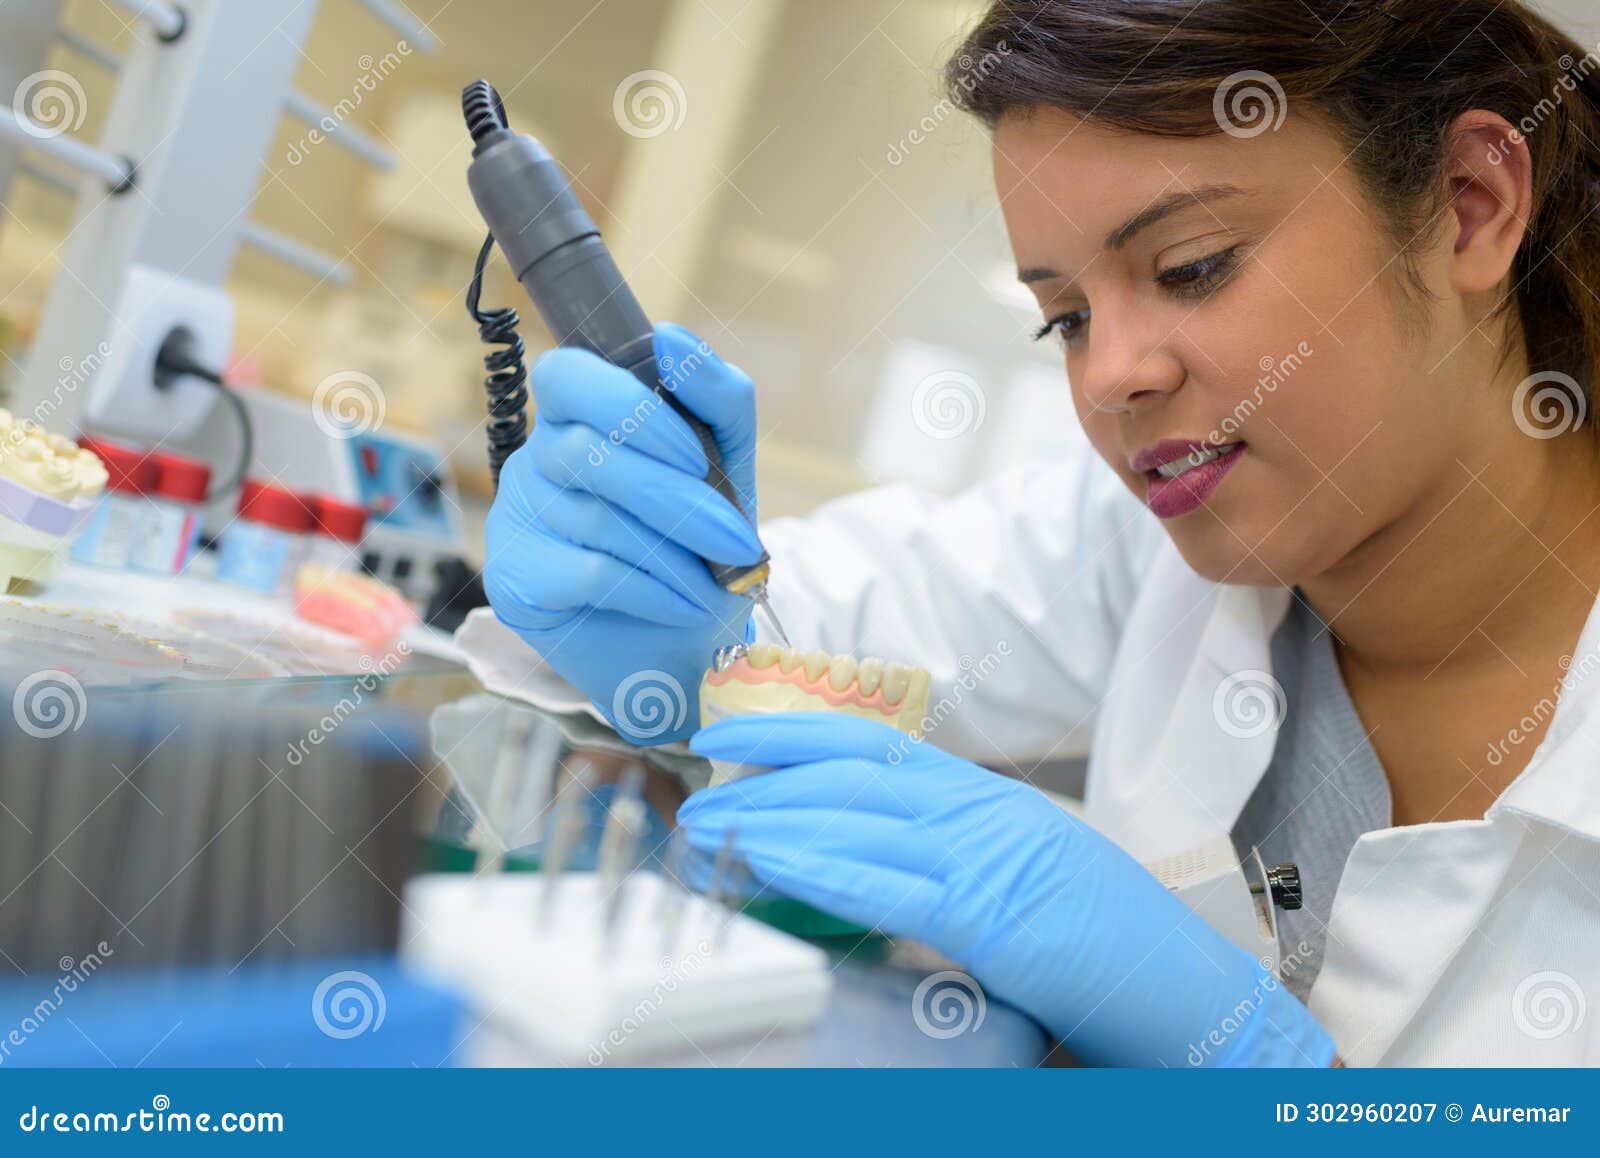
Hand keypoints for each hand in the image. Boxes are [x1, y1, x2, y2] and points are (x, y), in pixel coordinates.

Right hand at [483, 324, 762, 744]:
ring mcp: (516, 519)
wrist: (686, 646)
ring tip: (717, 583)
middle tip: (736, 540)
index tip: (693, 456)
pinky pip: (587, 571)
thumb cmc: (698, 544)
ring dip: (675, 554)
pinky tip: (684, 604)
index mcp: (579, 416)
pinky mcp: (514, 581)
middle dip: (679, 501)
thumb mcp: (728, 466)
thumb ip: (717, 398)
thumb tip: (671, 339)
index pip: (566, 376)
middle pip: (589, 454)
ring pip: (595, 517)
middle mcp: (536, 459)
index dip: (623, 405)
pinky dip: (652, 589)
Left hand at [679, 713, 1336, 1067]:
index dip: (799, 733)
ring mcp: (992, 855)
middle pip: (853, 772)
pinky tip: (764, 859)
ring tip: (704, 828)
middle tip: (695, 789)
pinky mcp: (995, 913)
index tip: (736, 738)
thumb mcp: (1024, 884)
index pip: (877, 746)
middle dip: (767, 775)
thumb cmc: (1114, 954)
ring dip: (770, 820)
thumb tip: (871, 867)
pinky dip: (817, 866)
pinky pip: (887, 882)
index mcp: (991, 802)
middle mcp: (986, 811)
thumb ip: (951, 866)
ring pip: (857, 819)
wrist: (1197, 1000)